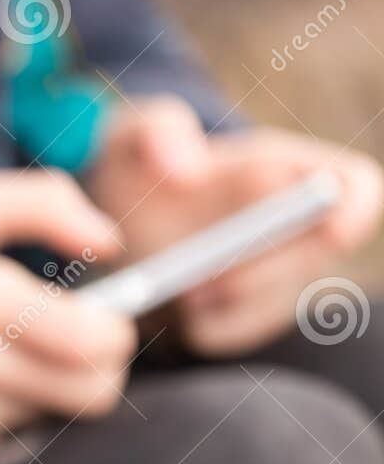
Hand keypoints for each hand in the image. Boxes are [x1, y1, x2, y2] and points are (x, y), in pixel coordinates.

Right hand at [0, 169, 135, 460]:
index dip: (116, 334)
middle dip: (101, 369)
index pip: (87, 341)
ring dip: (44, 385)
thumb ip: (49, 203)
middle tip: (84, 345)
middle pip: (86, 393)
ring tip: (8, 351)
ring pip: (49, 413)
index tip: (108, 319)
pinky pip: (8, 434)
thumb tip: (111, 245)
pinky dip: (5, 409)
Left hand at [84, 95, 383, 355]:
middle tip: (199, 285)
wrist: (107, 222)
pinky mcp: (242, 310)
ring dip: (230, 307)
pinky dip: (210, 328)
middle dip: (262, 275)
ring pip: (274, 302)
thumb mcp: (130, 135)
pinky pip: (239, 331)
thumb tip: (185, 168)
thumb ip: (157, 131)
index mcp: (277, 168)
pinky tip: (179, 314)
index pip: (353, 184)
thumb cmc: (135, 165)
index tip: (335, 232)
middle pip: (314, 256)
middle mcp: (287, 222)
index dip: (356, 207)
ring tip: (180, 296)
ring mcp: (270, 269)